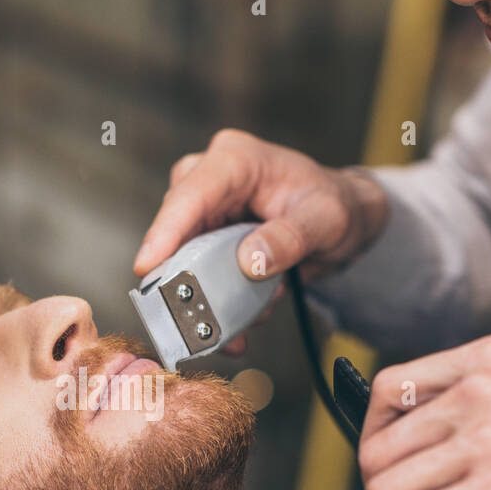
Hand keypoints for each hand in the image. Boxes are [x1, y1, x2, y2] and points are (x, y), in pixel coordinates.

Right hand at [133, 128, 387, 355]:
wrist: (343, 220)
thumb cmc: (335, 206)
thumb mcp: (326, 220)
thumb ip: (290, 238)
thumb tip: (250, 261)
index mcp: (236, 160)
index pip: (192, 193)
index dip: (165, 231)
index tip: (148, 268)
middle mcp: (211, 179)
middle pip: (176, 228)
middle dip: (182, 276)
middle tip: (189, 316)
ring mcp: (205, 210)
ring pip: (182, 257)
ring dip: (202, 297)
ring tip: (229, 329)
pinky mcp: (207, 239)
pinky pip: (198, 274)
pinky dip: (215, 305)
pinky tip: (236, 328)